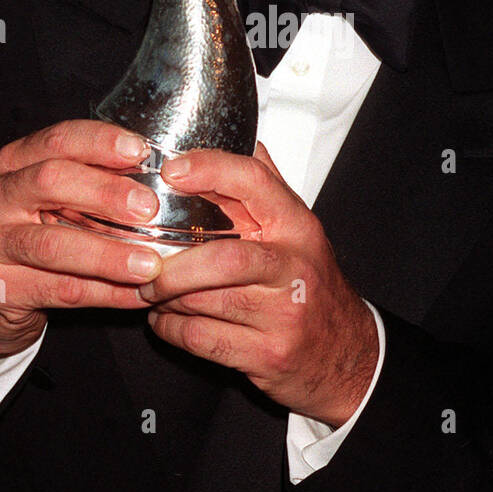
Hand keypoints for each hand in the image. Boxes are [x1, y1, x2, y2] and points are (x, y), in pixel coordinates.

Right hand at [0, 120, 162, 361]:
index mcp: (17, 161)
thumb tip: (172, 176)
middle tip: (149, 208)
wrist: (2, 290)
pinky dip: (106, 293)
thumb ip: (103, 181)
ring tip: (150, 266)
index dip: (99, 142)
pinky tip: (139, 295)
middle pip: (50, 180)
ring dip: (107, 255)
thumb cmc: (50, 230)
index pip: (57, 139)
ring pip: (52, 245)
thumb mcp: (68, 198)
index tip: (140, 151)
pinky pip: (60, 289)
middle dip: (104, 192)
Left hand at [138, 144, 378, 426]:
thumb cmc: (310, 283)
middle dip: (174, 265)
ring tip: (150, 287)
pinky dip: (169, 327)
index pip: (254, 183)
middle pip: (224, 258)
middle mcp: (293, 268)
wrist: (347, 354)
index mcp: (298, 227)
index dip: (209, 170)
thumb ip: (267, 186)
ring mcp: (282, 315)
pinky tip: (165, 318)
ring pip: (204, 302)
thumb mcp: (298, 230)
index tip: (172, 170)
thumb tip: (240, 137)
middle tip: (145, 262)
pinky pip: (199, 338)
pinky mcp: (267, 354)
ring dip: (164, 296)